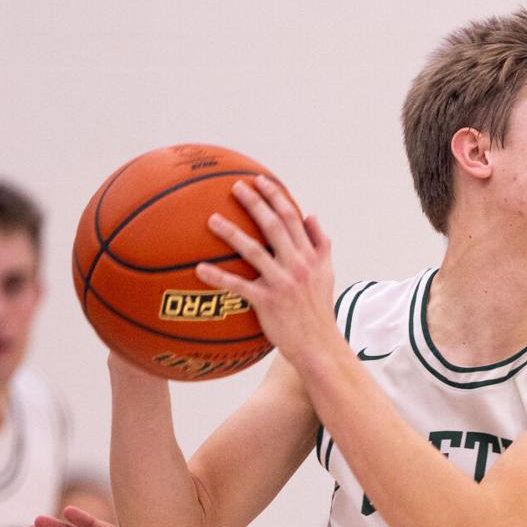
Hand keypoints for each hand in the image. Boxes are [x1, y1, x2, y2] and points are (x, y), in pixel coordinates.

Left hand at [195, 176, 338, 367]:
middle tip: (235, 187)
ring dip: (231, 233)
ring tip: (212, 220)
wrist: (319, 345)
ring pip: (254, 251)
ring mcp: (282, 283)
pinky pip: (239, 286)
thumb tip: (311, 215)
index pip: (292, 217)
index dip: (275, 196)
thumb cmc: (319, 310)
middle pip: (273, 225)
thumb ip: (321, 243)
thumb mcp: (327, 273)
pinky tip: (200, 269)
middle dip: (254, 203)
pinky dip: (219, 277)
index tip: (260, 180)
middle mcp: (297, 265)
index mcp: (310, 255)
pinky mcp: (268, 302)